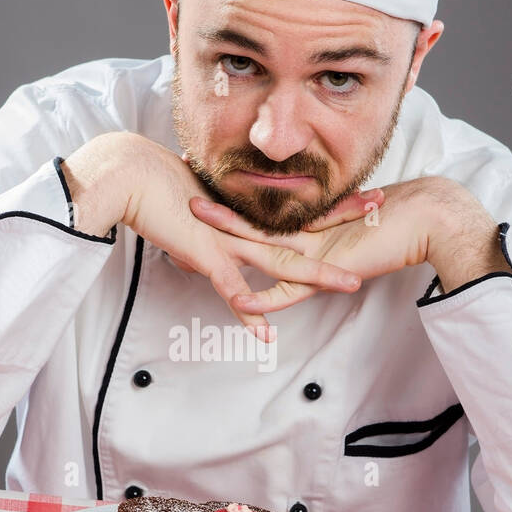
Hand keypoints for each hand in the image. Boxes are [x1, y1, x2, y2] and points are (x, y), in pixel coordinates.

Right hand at [61, 132, 366, 335]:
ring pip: (282, 260)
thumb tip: (209, 260)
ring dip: (317, 274)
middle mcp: (243, 225)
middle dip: (344, 218)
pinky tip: (268, 335)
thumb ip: (207, 240)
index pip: (296, 207)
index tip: (362, 191)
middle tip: (383, 205)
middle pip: (302, 225)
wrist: (128, 177)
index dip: (330, 200)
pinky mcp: (205, 255)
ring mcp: (229, 241)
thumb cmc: (153, 188)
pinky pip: (233, 290)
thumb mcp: (191, 217)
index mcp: (243, 211)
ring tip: (351, 285)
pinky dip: (251, 313)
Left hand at [189, 176, 506, 313]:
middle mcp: (308, 233)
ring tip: (196, 222)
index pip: (267, 212)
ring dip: (228, 236)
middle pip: (253, 221)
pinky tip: (241, 302)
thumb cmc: (401, 218)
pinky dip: (266, 299)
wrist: (427, 217)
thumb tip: (327, 221)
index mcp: (311, 222)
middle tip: (187, 190)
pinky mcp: (327, 271)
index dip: (241, 202)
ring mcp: (314, 250)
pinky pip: (289, 290)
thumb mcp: (359, 221)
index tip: (214, 188)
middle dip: (220, 209)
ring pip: (261, 245)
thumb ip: (338, 223)